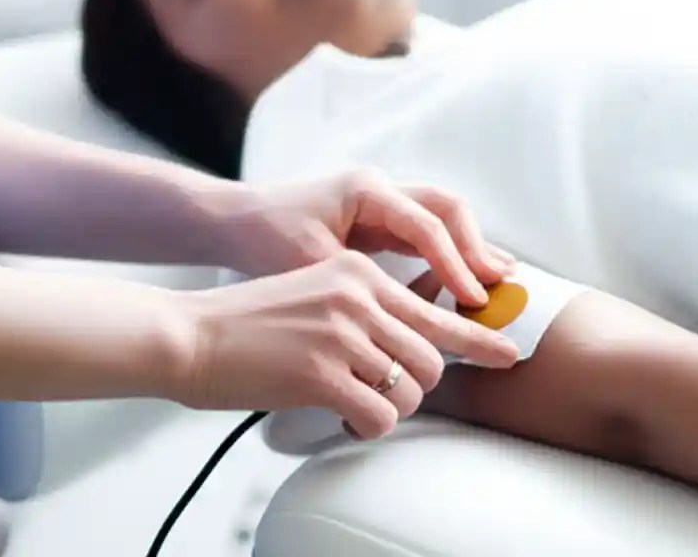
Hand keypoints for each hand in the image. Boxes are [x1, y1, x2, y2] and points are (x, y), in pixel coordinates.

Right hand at [170, 251, 519, 438]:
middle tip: (383, 395)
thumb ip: (367, 308)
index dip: (478, 336)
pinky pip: (380, 415)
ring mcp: (342, 333)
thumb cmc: (250, 323)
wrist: (189, 335)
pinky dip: (368, 426)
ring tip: (354, 405)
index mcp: (358, 272)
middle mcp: (357, 295)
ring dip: (390, 407)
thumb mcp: (316, 292)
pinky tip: (341, 418)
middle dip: (416, 387)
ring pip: (410, 388)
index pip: (435, 309)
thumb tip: (418, 342)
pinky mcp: (322, 373)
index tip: (509, 352)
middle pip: (432, 356)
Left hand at [222, 168, 515, 306]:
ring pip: (441, 215)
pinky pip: (424, 230)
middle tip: (500, 284)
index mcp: (365, 191)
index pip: (426, 226)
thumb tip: (398, 322)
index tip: (472, 299)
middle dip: (476, 245)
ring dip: (469, 246)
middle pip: (447, 208)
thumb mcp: (308, 264)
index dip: (454, 264)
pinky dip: (448, 251)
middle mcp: (379, 188)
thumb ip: (355, 286)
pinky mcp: (377, 218)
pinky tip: (466, 277)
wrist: (234, 221)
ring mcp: (381, 200)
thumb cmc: (263, 239)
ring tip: (499, 278)